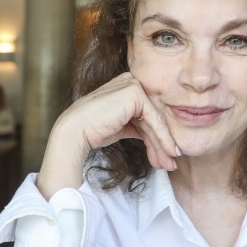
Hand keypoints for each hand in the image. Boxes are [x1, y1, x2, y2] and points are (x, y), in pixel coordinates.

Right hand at [37, 72, 179, 195]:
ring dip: (164, 145)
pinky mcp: (135, 93)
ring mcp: (133, 85)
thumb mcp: (122, 126)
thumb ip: (139, 126)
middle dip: (162, 144)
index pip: (148, 114)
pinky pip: (154, 120)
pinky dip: (163, 138)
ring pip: (155, 121)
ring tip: (170, 164)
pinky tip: (169, 152)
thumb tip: (157, 139)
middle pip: (153, 118)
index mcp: (126, 86)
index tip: (166, 157)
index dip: (157, 138)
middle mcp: (131, 82)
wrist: (76, 131)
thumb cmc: (94, 131)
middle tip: (170, 164)